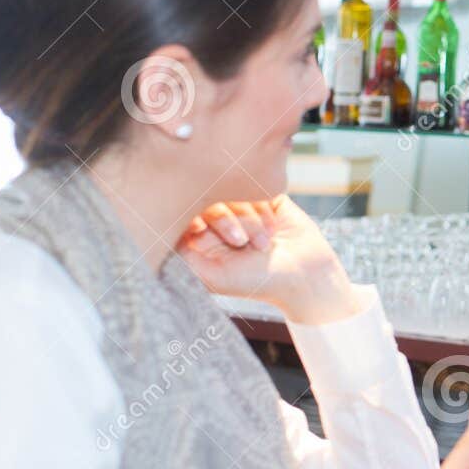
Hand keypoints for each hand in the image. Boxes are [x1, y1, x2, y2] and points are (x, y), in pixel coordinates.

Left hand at [175, 196, 356, 321]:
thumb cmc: (258, 281)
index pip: (183, 211)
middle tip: (240, 243)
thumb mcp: (213, 276)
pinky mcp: (265, 196)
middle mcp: (219, 219)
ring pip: (234, 192)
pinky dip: (264, 212)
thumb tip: (162, 228)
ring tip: (264, 245)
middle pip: (208, 198)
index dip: (191, 217)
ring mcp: (242, 205)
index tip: (201, 231)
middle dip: (227, 221)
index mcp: (201, 238)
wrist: (305, 276)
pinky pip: (255, 187)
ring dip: (251, 221)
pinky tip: (273, 230)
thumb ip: (182, 255)